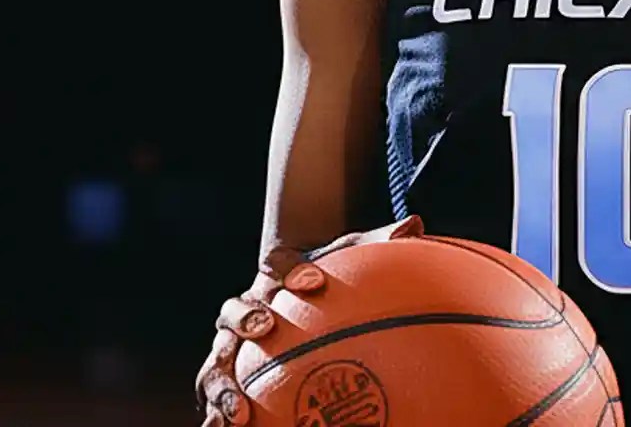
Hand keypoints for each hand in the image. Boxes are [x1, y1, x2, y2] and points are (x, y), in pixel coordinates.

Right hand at [194, 215, 423, 425]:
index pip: (278, 270)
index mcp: (272, 278)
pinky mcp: (229, 376)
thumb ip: (380, 242)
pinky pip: (219, 398)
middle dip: (245, 320)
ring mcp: (231, 346)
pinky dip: (218, 415)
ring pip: (216, 363)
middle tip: (264, 329)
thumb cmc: (327, 279)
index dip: (293, 274)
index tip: (313, 282)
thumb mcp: (352, 256)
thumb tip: (414, 224)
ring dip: (222, 385)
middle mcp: (244, 311)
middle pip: (233, 313)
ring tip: (239, 410)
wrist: (296, 293)